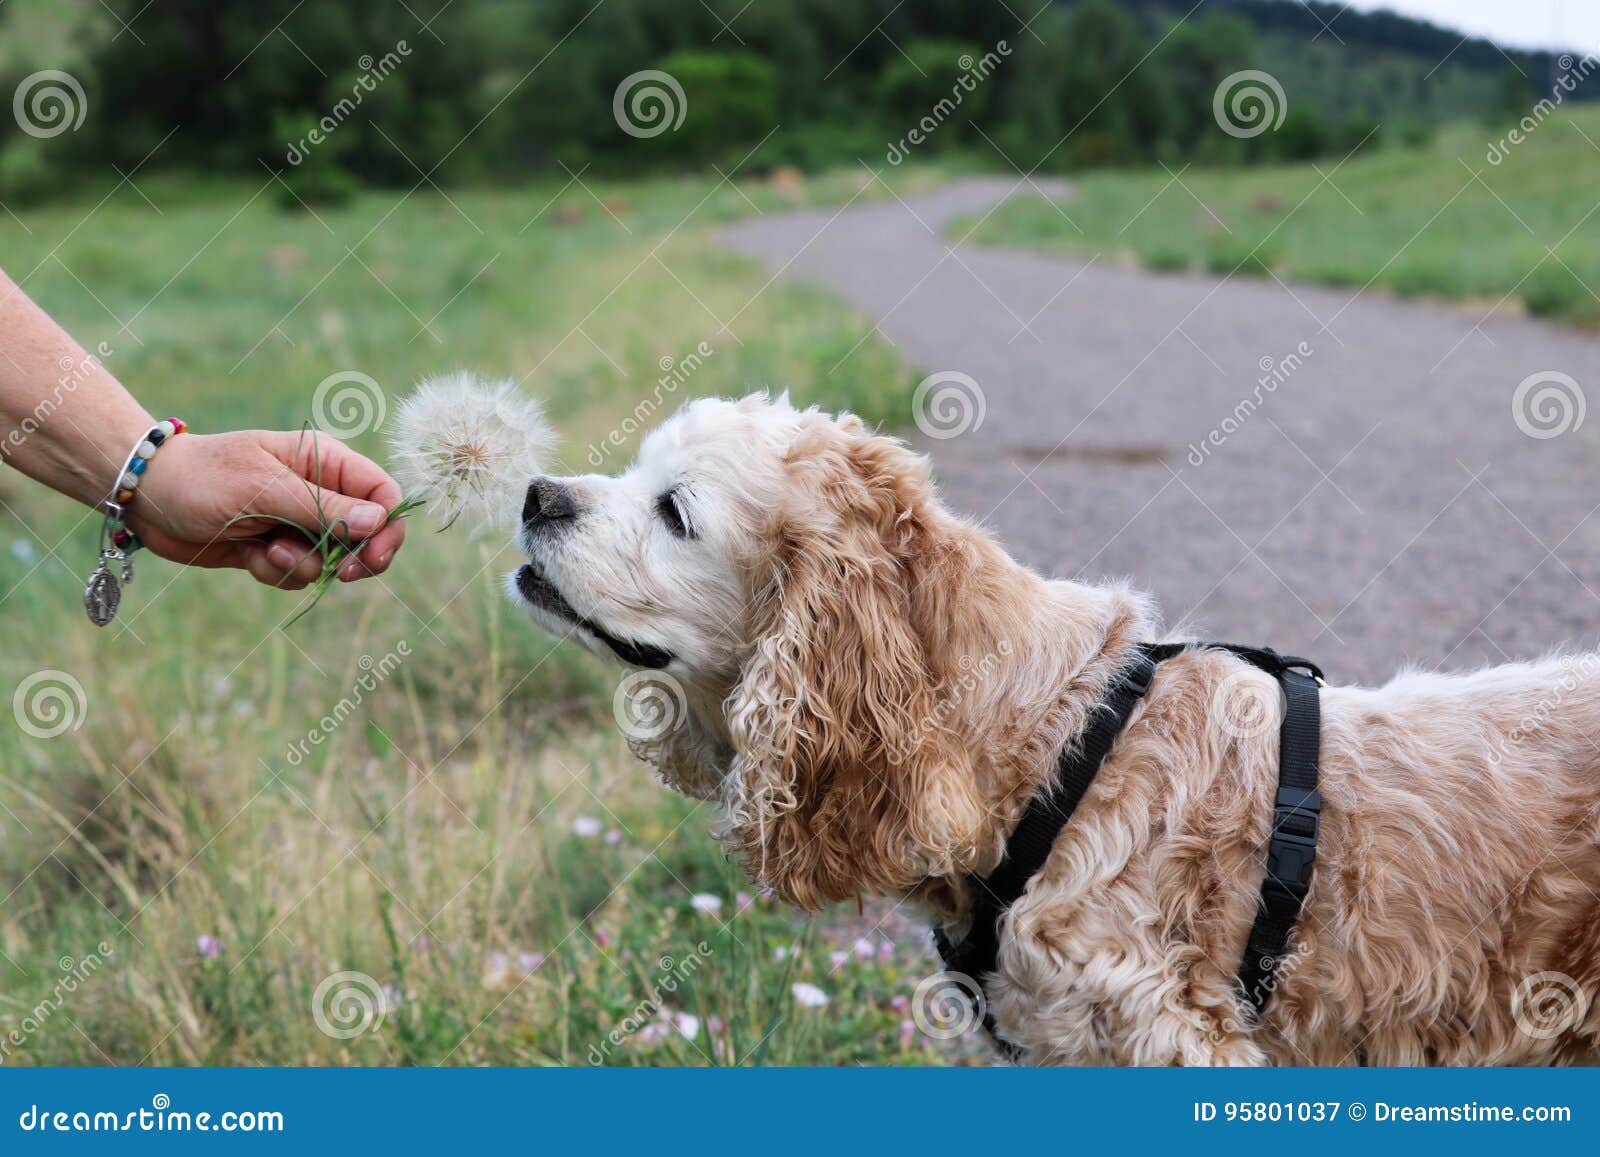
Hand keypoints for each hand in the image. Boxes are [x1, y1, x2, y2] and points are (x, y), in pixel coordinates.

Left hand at [127, 429, 407, 588]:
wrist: (145, 496)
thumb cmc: (203, 477)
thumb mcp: (264, 489)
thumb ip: (323, 507)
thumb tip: (378, 520)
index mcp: (324, 461)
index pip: (381, 493)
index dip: (386, 527)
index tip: (371, 556)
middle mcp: (317, 490)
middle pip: (367, 532)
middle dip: (354, 557)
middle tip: (341, 573)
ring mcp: (296, 520)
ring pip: (331, 559)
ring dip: (305, 566)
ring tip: (270, 551)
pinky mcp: (274, 546)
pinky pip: (298, 572)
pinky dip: (278, 572)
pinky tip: (250, 556)